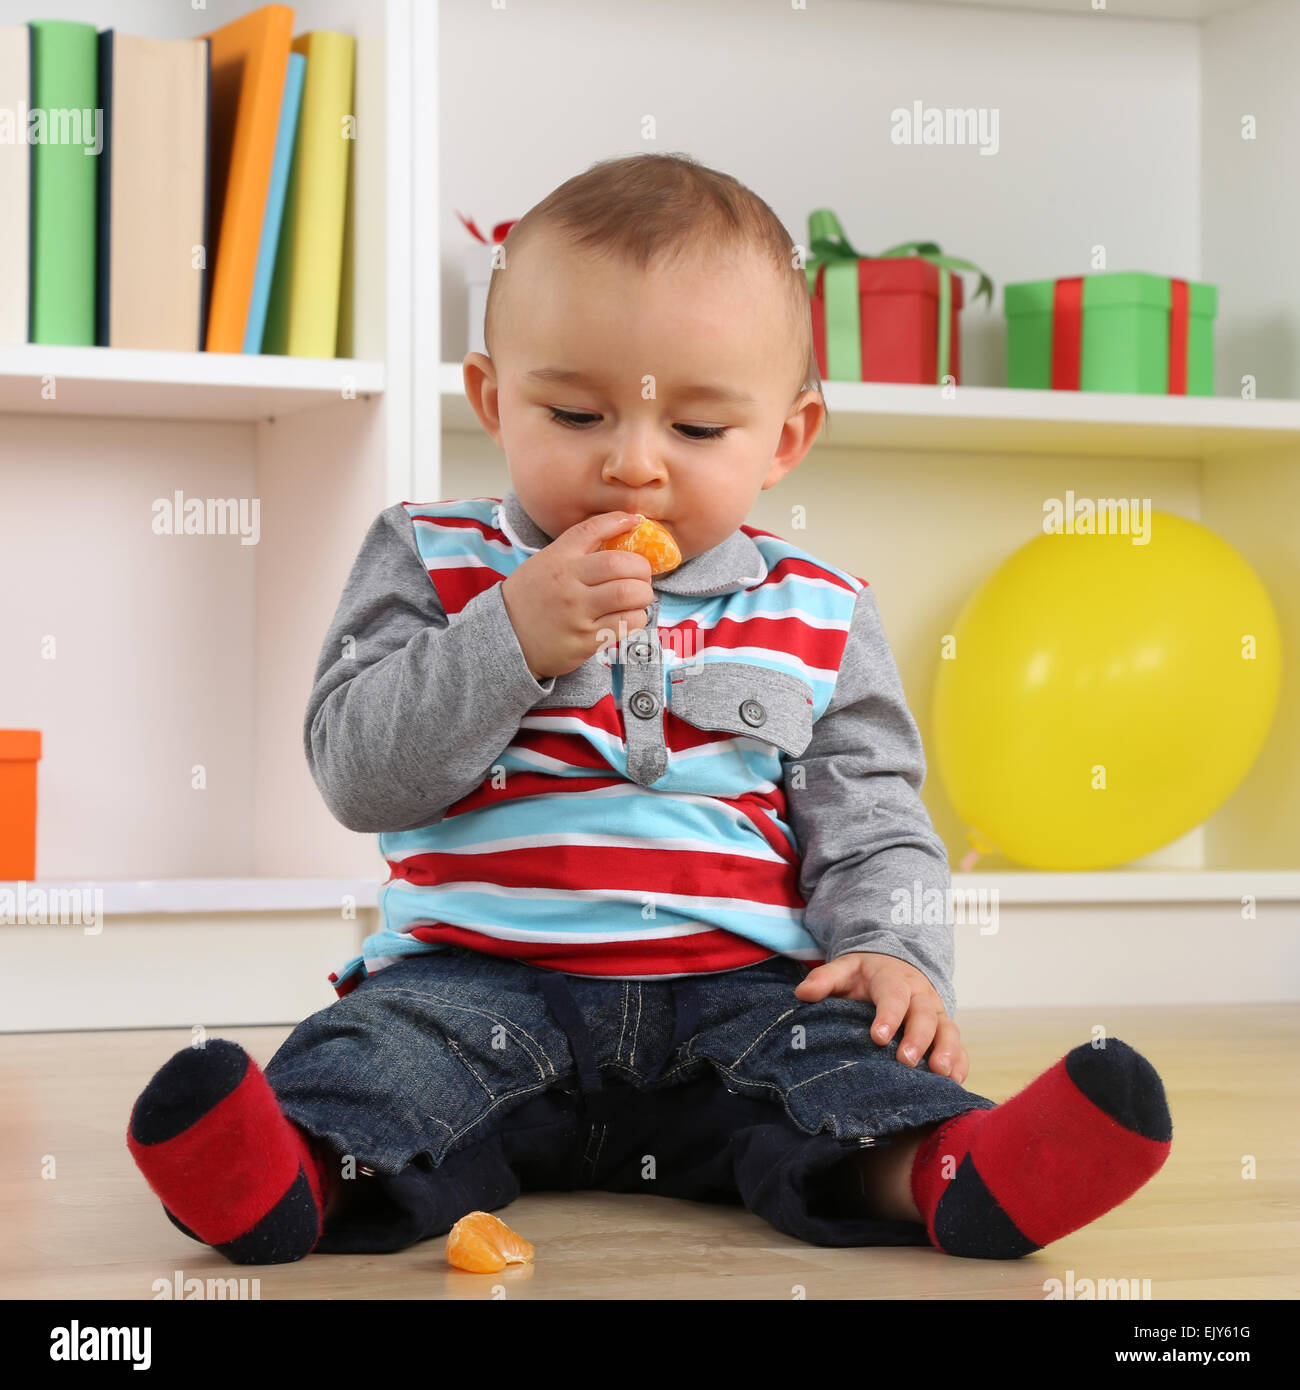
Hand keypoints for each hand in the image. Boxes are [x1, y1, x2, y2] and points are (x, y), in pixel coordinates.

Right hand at [501, 512, 654, 679]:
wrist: (507, 637)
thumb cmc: (533, 596)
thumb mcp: (546, 562)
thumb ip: (578, 547)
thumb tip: (623, 525)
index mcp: (558, 559)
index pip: (593, 530)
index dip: (620, 521)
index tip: (637, 522)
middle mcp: (568, 584)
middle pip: (620, 565)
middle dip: (642, 568)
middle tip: (642, 575)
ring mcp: (577, 613)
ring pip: (628, 595)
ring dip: (643, 594)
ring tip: (639, 596)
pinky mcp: (585, 641)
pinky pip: (625, 624)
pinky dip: (637, 617)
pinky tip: (631, 615)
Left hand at [794, 951, 969, 1083]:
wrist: (896, 965)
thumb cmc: (866, 974)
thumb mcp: (844, 969)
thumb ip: (824, 979)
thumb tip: (802, 993)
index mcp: (894, 980)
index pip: (893, 996)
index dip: (888, 1015)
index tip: (878, 1037)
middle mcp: (921, 996)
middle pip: (925, 1015)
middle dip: (918, 1038)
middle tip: (906, 1060)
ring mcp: (937, 1014)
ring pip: (948, 1030)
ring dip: (946, 1051)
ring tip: (939, 1073)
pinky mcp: (946, 1030)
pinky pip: (959, 1046)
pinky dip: (960, 1063)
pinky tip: (954, 1082)